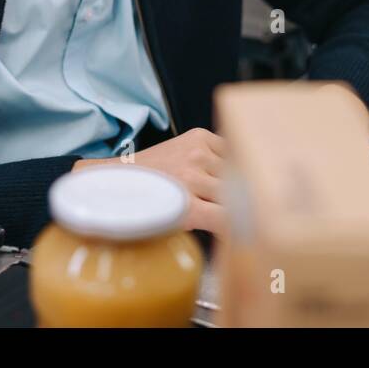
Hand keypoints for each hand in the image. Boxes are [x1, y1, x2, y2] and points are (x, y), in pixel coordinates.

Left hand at [73, 128, 226, 235]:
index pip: (228, 218)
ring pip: (236, 171)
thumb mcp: (174, 226)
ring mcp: (196, 153)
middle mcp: (191, 176)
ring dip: (232, 181)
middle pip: (236, 194)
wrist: (123, 174)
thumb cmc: (148, 205)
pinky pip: (228, 150)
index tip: (245, 231)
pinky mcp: (199, 136)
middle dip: (239, 204)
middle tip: (238, 211)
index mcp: (183, 206)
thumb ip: (206, 224)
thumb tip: (240, 229)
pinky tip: (214, 168)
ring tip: (219, 189)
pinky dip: (227, 160)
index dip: (240, 227)